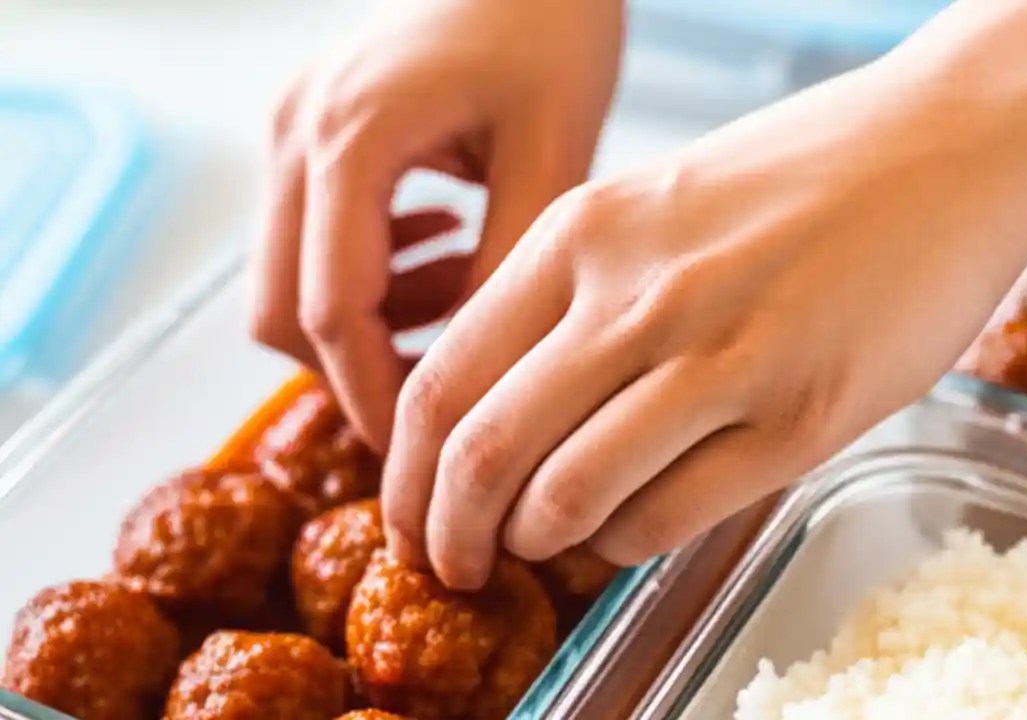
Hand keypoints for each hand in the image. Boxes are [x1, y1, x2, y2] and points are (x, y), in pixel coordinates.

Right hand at [250, 0, 622, 451]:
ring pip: (290, 279)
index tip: (423, 452)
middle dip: (359, 371)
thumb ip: (511, 266)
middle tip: (443, 403)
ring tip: (459, 293)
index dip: (374, 396)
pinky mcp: (308, 128)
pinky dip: (369, 268)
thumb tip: (481, 383)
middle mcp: (297, 131)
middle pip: (281, 309)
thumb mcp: (554, 151)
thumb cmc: (552, 24)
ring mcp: (291, 126)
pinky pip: (312, 236)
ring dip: (367, 318)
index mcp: (351, 136)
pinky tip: (444, 242)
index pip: (330, 312)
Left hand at [380, 56, 1026, 587]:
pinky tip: (630, 535)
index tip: (416, 514)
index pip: (442, 377)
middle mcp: (637, 293)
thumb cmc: (806, 176)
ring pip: (567, 497)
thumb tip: (512, 419)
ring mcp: (721, 356)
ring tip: (544, 553)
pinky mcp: (800, 416)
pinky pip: (667, 517)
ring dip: (537, 547)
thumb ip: (579, 299)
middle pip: (484, 451)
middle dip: (447, 533)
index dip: (410, 472)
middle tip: (451, 566)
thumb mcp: (659, 204)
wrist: (954, 143)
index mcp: (583, 232)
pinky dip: (626, 548)